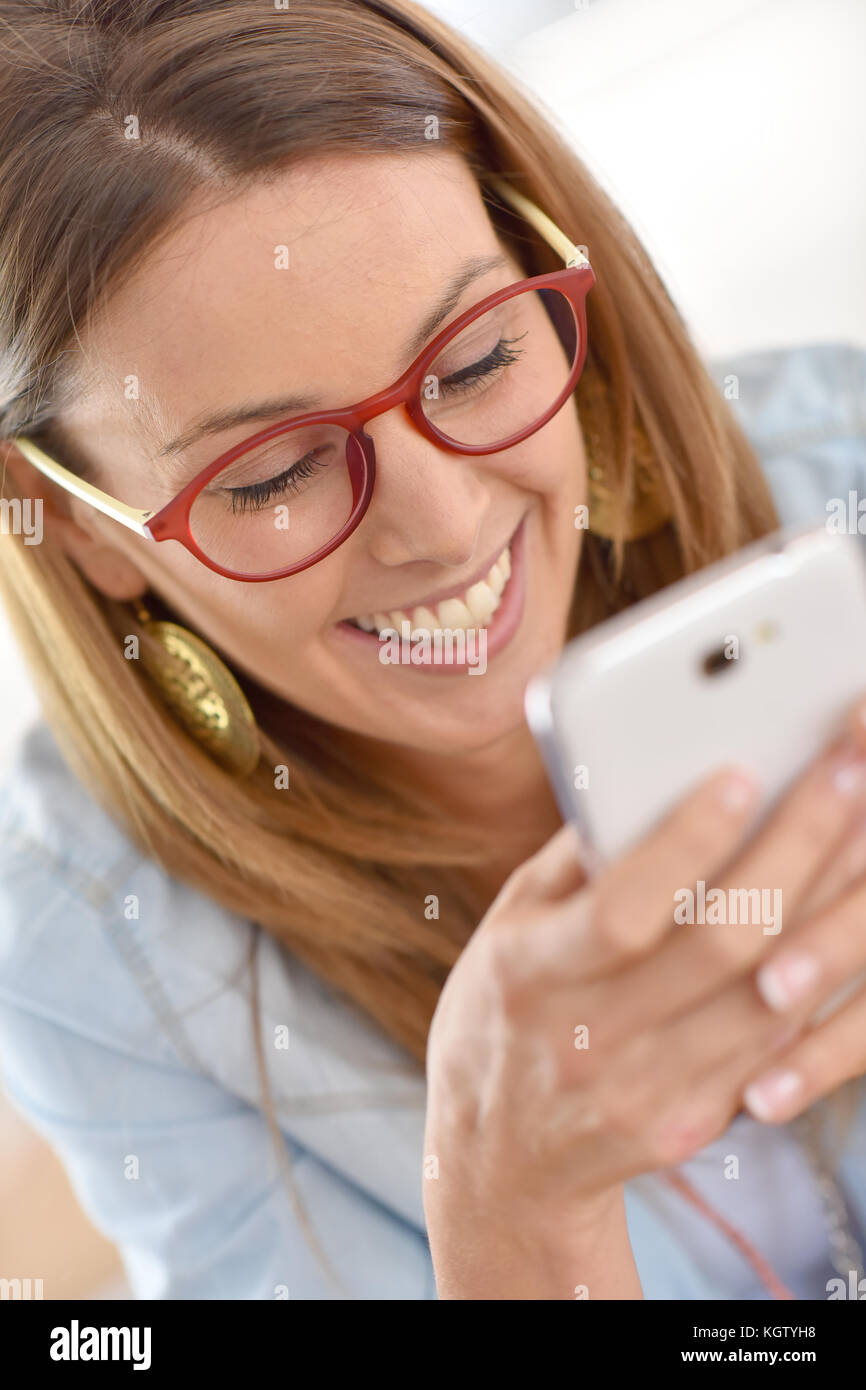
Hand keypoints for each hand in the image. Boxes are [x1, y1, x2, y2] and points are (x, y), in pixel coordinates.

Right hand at [423, 696, 865, 1298]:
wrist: (496, 1158)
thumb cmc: (500, 1012)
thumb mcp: (509, 925)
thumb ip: (577, 858)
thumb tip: (654, 774)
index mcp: (530, 973)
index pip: (621, 909)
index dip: (686, 843)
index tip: (741, 773)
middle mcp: (589, 1039)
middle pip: (720, 944)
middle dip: (796, 846)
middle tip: (847, 769)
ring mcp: (646, 1091)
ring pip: (769, 996)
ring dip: (832, 904)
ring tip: (864, 827)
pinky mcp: (690, 1124)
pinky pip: (775, 1045)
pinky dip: (819, 976)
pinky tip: (847, 911)